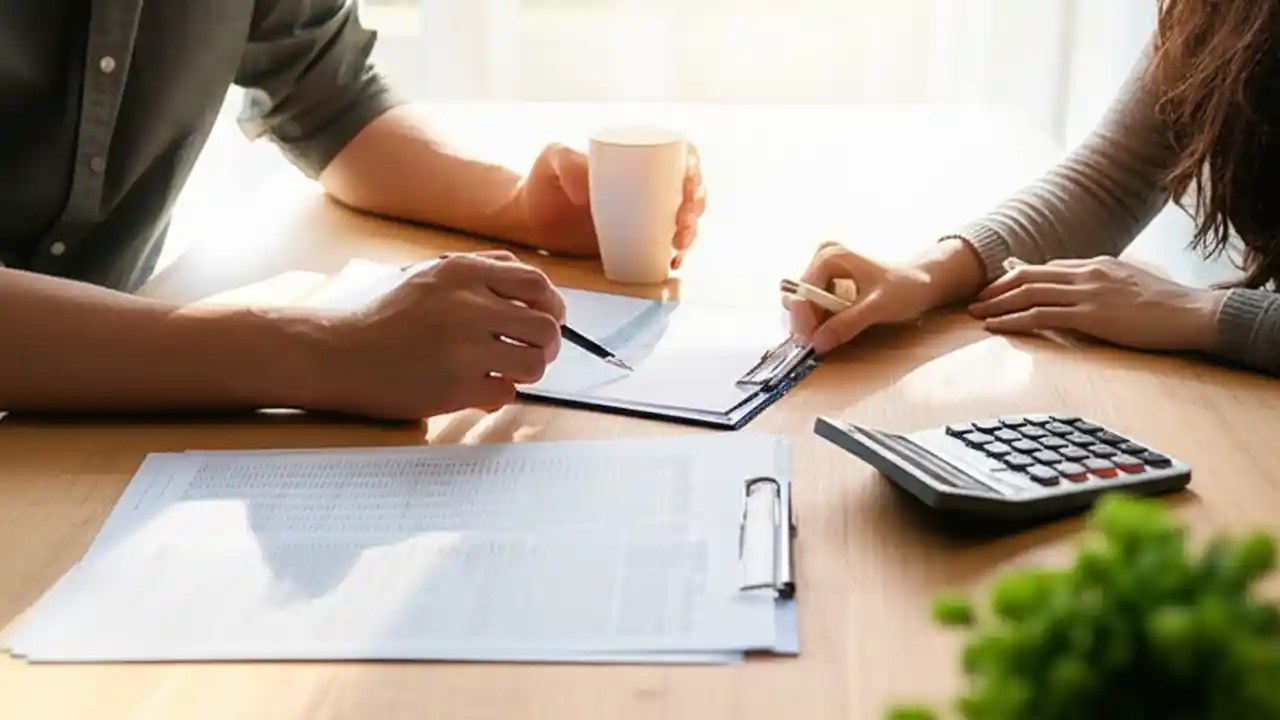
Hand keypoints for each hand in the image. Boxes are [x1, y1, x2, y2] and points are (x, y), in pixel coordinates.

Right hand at [312, 252, 564, 419]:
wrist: (341, 354)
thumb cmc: (388, 317)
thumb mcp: (432, 275)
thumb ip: (483, 272)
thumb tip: (537, 290)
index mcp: (464, 273)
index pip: (538, 285)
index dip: (552, 306)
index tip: (549, 319)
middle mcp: (467, 306)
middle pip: (545, 327)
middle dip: (549, 345)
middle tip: (536, 353)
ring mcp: (463, 348)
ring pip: (534, 363)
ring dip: (528, 371)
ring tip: (507, 372)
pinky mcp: (456, 386)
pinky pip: (507, 393)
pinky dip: (499, 393)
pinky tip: (479, 389)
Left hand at [519, 143, 705, 267]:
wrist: (529, 217)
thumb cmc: (543, 180)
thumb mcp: (553, 159)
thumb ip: (567, 163)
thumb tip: (588, 193)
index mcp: (638, 157)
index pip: (680, 159)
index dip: (695, 173)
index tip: (688, 190)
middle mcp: (647, 186)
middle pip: (687, 192)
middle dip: (696, 208)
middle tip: (682, 224)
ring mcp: (643, 216)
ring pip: (682, 221)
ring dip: (691, 233)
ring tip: (678, 246)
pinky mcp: (634, 242)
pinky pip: (664, 248)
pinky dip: (674, 255)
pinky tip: (673, 262)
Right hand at [788, 241, 939, 353]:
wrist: (925, 282)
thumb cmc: (906, 287)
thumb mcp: (878, 306)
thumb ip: (847, 323)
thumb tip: (818, 343)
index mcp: (830, 256)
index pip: (802, 293)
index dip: (804, 320)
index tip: (811, 344)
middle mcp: (821, 260)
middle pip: (799, 299)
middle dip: (806, 325)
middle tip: (817, 347)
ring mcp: (824, 273)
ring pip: (805, 307)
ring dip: (813, 327)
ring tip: (827, 342)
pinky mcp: (829, 286)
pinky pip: (815, 309)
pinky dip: (822, 325)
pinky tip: (833, 334)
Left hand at [968, 256, 1226, 350]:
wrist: (1192, 313)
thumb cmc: (1163, 305)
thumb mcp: (1125, 284)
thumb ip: (1094, 282)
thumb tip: (1072, 285)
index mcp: (1094, 264)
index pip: (1044, 267)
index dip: (1014, 278)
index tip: (992, 288)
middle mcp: (1086, 272)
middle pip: (1028, 275)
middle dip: (996, 288)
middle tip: (973, 300)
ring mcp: (1087, 292)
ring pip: (1029, 293)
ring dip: (997, 303)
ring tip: (974, 313)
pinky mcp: (1090, 315)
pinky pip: (1041, 315)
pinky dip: (1013, 319)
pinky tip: (995, 326)